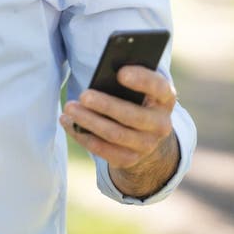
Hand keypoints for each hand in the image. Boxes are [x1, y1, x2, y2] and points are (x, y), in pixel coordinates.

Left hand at [60, 66, 179, 197]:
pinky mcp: (129, 159)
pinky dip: (82, 135)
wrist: (144, 135)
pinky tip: (67, 122)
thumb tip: (101, 75)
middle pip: (133, 116)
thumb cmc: (134, 99)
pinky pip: (103, 150)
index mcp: (165, 99)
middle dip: (106, 105)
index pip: (159, 87)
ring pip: (115, 134)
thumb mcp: (138, 87)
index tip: (120, 73)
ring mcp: (147, 145)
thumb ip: (126, 78)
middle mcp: (161, 124)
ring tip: (69, 108)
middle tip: (83, 95)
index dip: (142, 80)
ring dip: (89, 121)